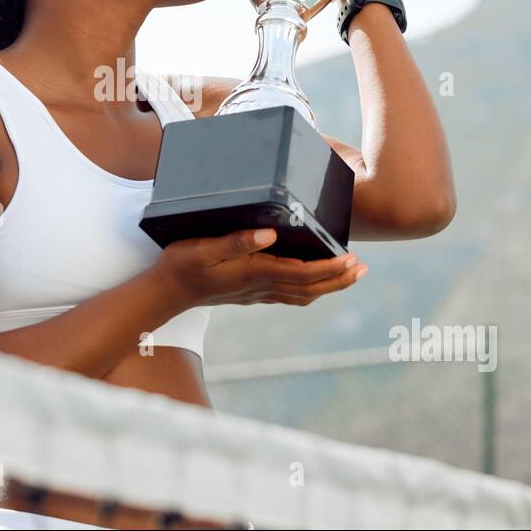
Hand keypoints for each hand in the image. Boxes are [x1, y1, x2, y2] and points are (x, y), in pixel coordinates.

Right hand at [147, 228, 366, 308]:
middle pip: (311, 288)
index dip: (331, 268)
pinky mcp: (251, 293)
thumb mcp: (203, 248)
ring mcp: (257, 293)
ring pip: (303, 294)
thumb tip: (270, 235)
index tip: (353, 259)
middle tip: (364, 268)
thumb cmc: (181, 266)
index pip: (303, 273)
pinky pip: (290, 295)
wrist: (166, 293)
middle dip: (340, 279)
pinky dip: (310, 289)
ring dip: (329, 286)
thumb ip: (236, 241)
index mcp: (255, 273)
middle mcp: (261, 286)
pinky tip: (314, 282)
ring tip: (350, 274)